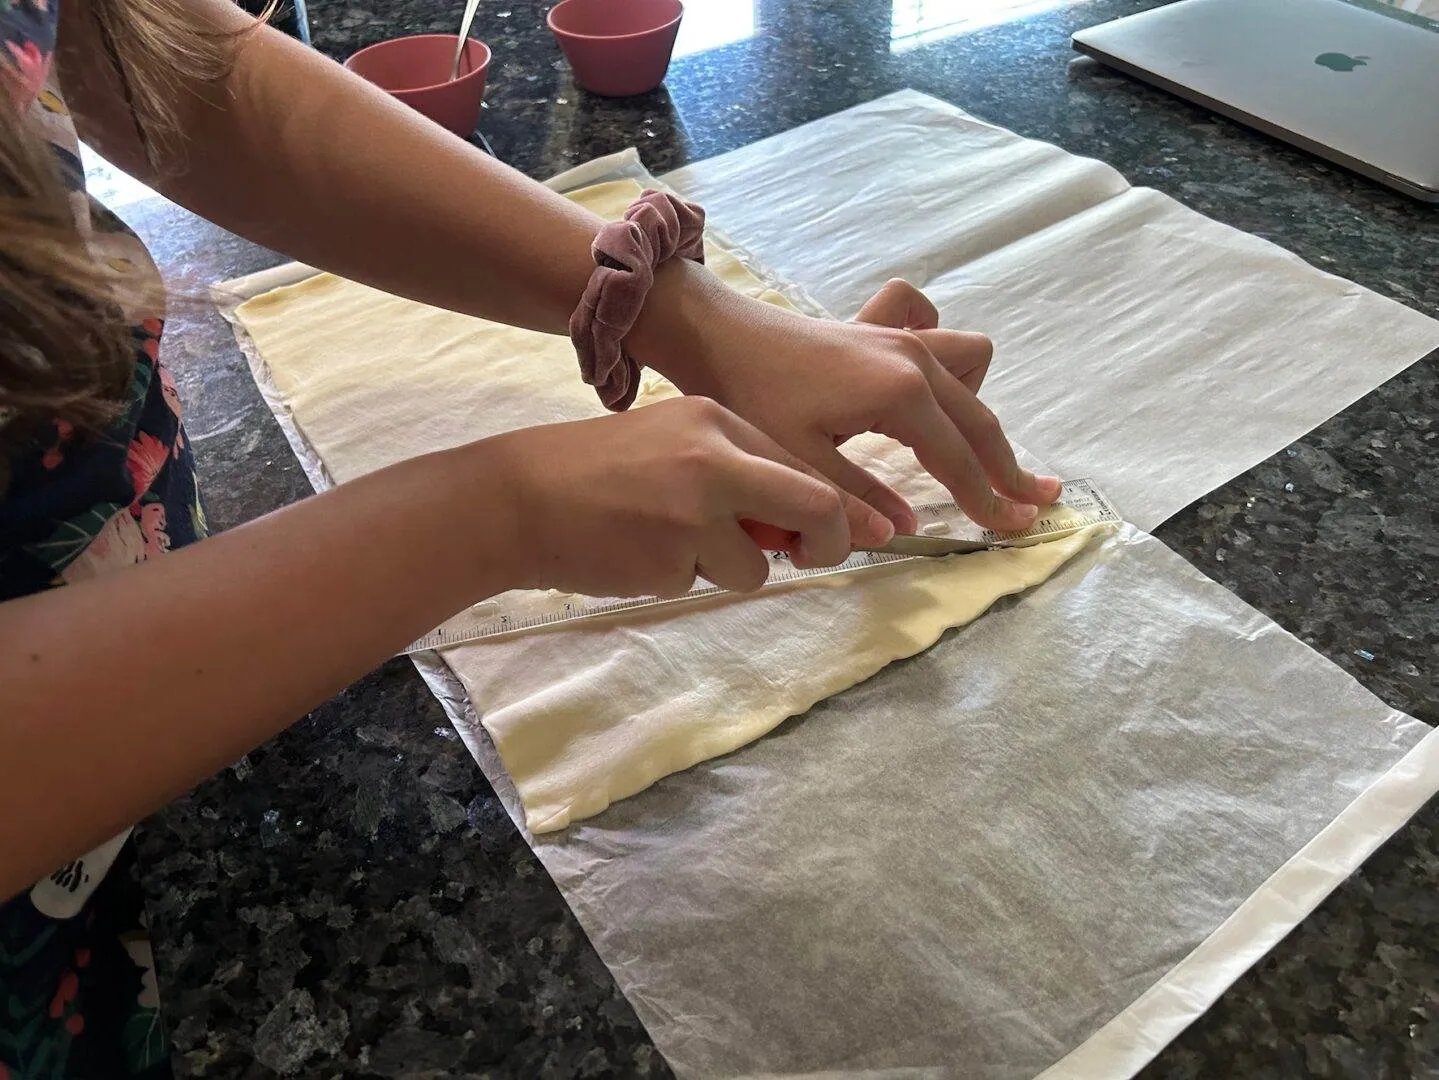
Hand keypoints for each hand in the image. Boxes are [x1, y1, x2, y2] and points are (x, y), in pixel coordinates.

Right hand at [484, 397, 895, 597]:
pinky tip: (640, 554)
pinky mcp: (671, 558)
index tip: (848, 533)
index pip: (802, 466)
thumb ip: (736, 472)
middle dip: (830, 542)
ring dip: (731, 569)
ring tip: (672, 546)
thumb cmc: (598, 473)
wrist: (520, 497)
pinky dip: (682, 578)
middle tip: (816, 557)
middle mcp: (715, 460)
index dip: (833, 508)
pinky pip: (705, 583)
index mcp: (717, 420)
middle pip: (815, 508)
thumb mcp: (673, 443)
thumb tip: (795, 526)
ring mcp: (694, 512)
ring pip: (759, 565)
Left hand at [630, 267, 1060, 533]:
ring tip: (974, 457)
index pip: (960, 461)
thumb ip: (855, 500)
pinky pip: (941, 340)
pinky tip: (928, 396)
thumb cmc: (754, 398)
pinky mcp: (886, 328)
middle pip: (980, 421)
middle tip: (1030, 505)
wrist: (721, 337)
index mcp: (901, 394)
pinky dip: (947, 367)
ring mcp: (904, 336)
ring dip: (978, 413)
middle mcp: (915, 359)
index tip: (1016, 529)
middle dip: (1005, 467)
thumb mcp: (800, 462)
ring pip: (972, 373)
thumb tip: (902, 531)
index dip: (989, 501)